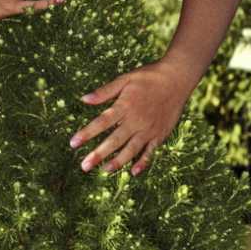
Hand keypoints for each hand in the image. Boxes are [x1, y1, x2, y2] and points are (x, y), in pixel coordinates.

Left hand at [71, 61, 189, 173]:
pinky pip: (150, 151)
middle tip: (84, 166)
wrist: (177, 79)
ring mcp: (149, 129)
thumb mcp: (125, 79)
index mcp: (125, 106)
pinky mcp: (160, 134)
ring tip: (104, 171)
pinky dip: (143, 162)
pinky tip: (134, 172)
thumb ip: (105, 91)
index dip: (86, 133)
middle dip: (98, 154)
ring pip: (131, 150)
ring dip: (118, 162)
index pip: (101, 122)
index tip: (73, 143)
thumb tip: (84, 99)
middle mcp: (136, 120)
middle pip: (114, 140)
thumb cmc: (149, 77)